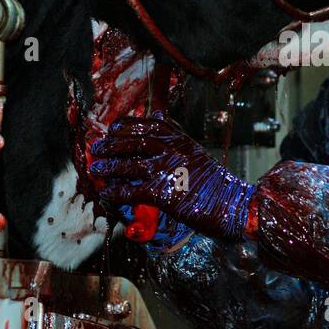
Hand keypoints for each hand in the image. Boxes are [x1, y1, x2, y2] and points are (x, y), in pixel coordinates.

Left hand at [89, 115, 255, 239]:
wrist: (234, 205)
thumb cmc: (216, 185)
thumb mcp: (198, 154)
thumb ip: (178, 142)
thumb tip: (161, 122)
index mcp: (182, 140)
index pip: (149, 125)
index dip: (127, 126)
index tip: (113, 128)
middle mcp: (174, 151)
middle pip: (135, 141)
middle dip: (112, 144)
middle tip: (97, 148)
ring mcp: (168, 171)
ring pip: (129, 164)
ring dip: (109, 167)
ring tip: (95, 170)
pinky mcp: (164, 193)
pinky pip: (132, 191)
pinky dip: (116, 192)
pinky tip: (106, 195)